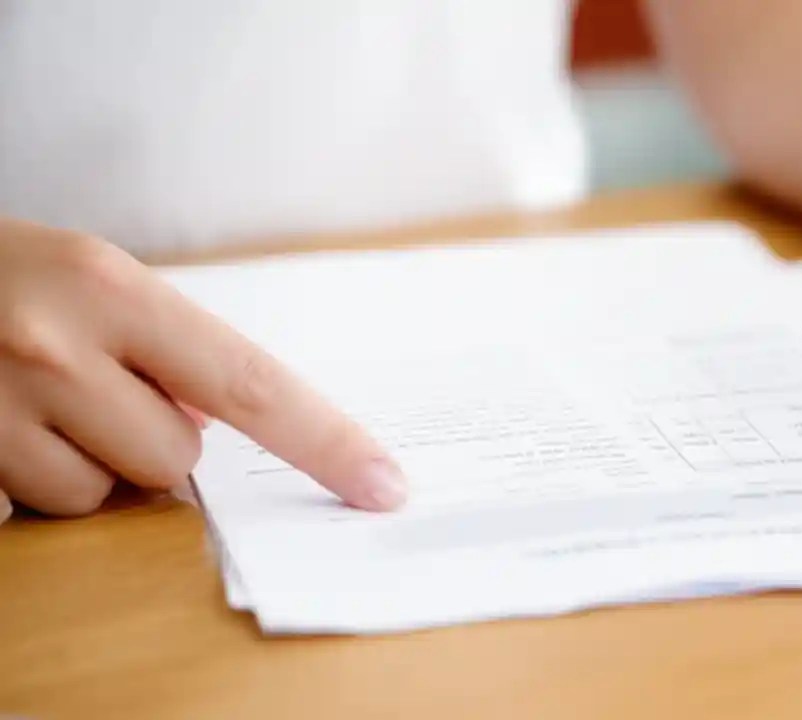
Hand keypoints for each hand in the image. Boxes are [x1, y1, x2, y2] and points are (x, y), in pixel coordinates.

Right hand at [0, 217, 406, 525]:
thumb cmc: (8, 277)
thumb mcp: (97, 285)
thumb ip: (171, 353)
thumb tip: (228, 429)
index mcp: (111, 288)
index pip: (252, 385)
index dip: (326, 443)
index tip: (383, 485)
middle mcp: (53, 346)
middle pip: (176, 460)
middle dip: (156, 439)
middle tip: (103, 388)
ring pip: (107, 496)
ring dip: (96, 467)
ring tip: (46, 404)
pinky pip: (43, 512)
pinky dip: (42, 483)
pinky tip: (13, 429)